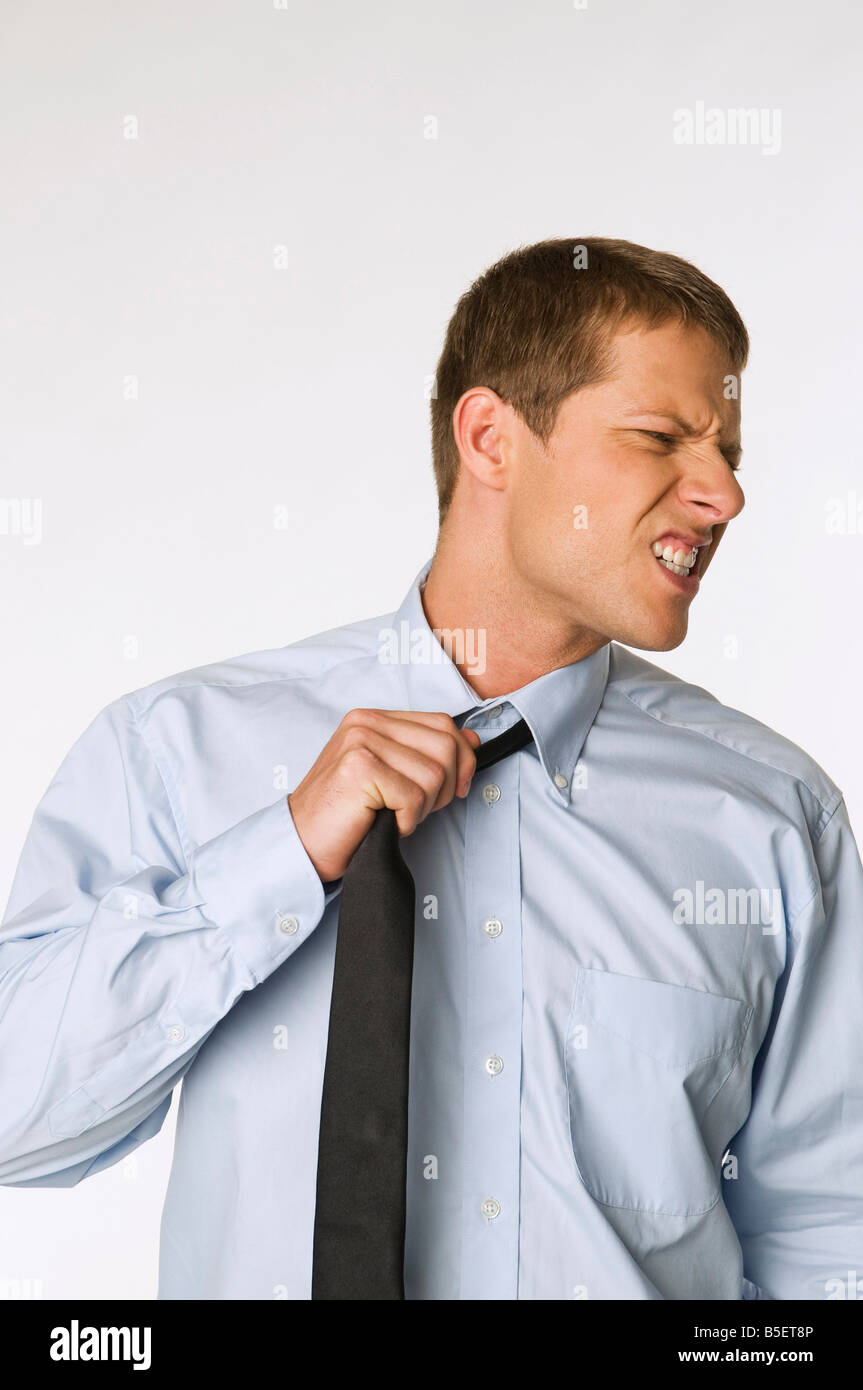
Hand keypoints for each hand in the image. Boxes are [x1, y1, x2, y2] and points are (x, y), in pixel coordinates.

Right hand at [287, 709, 482, 882]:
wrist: (302, 844)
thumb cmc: (345, 815)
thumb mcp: (391, 776)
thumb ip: (426, 754)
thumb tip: (473, 741)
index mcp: (373, 719)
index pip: (442, 724)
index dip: (461, 758)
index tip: (455, 787)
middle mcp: (365, 723)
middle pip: (445, 746)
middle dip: (444, 787)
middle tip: (415, 809)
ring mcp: (361, 743)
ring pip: (434, 774)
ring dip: (422, 808)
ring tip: (393, 815)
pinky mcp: (360, 770)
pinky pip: (414, 797)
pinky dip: (406, 820)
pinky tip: (383, 823)